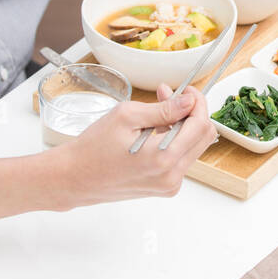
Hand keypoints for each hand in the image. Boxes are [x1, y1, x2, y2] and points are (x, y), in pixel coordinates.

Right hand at [42, 82, 217, 209]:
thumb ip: (163, 110)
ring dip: (182, 126)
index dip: (198, 103)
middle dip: (191, 113)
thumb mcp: (127, 117)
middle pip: (203, 138)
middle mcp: (171, 176)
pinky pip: (181, 159)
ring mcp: (169, 185)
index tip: (187, 91)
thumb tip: (189, 102)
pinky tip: (154, 131)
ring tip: (157, 111)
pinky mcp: (164, 187)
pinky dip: (174, 141)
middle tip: (171, 97)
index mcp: (164, 158)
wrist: (74, 178)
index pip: (200, 125)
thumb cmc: (93, 148)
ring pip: (193, 147)